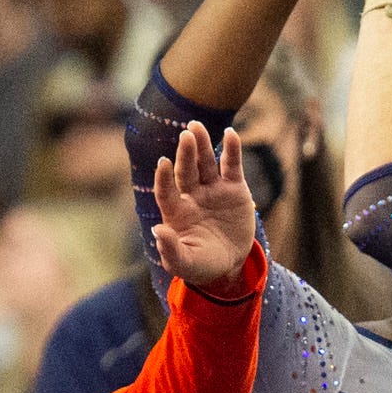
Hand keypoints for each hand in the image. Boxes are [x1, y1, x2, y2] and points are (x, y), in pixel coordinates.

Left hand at [151, 121, 257, 291]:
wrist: (229, 265)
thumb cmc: (201, 265)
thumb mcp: (185, 264)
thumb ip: (171, 250)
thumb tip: (158, 231)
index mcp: (176, 212)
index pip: (166, 190)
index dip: (163, 178)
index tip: (163, 163)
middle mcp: (191, 196)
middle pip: (186, 170)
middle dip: (185, 154)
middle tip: (186, 135)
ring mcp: (212, 190)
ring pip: (206, 162)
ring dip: (202, 144)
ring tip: (196, 127)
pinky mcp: (234, 189)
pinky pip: (231, 165)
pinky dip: (232, 149)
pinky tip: (230, 133)